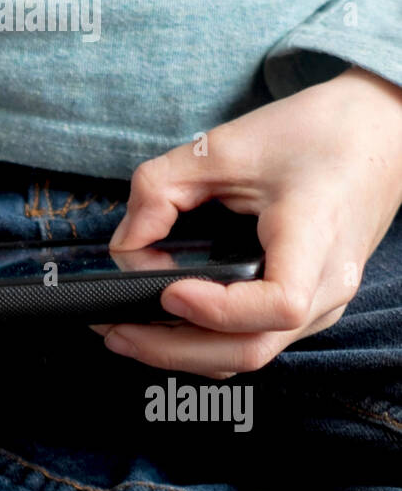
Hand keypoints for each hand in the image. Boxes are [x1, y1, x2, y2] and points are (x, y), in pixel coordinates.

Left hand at [94, 67, 401, 378]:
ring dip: (180, 355)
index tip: (170, 291)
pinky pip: (251, 344)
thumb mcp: (226, 144)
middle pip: (248, 350)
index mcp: (317, 235)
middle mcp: (328, 284)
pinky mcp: (308, 311)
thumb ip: (160, 188)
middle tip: (114, 332)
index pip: (278, 303)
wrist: (379, 132)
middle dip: (170, 350)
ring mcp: (321, 305)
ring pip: (246, 357)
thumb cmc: (315, 134)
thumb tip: (124, 248)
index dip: (217, 310)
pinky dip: (202, 345)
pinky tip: (162, 328)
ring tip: (125, 333)